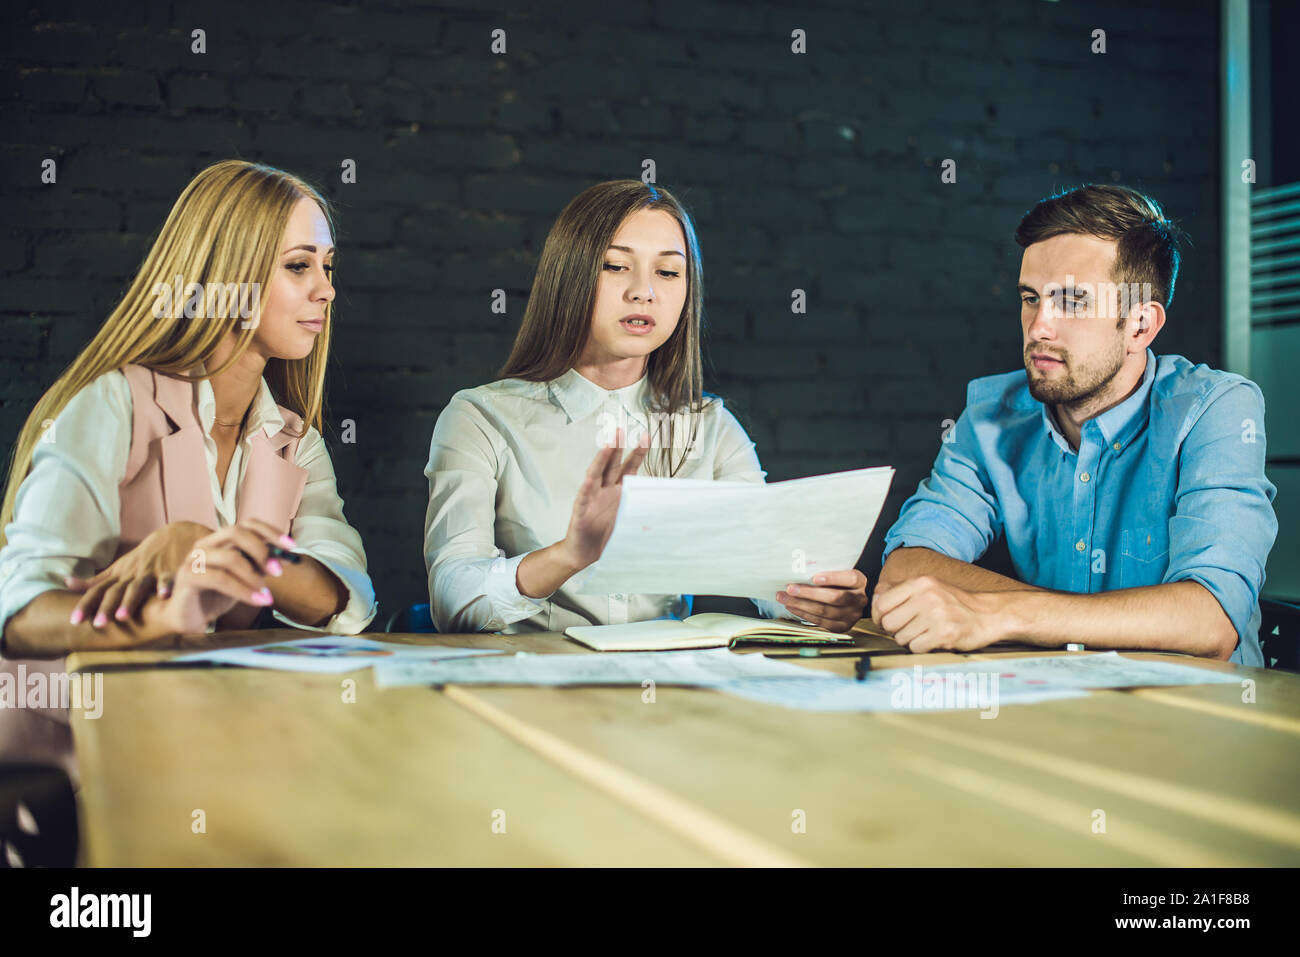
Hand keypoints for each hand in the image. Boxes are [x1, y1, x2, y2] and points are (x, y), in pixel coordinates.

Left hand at [66, 520, 213, 627]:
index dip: (86, 605)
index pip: (98, 591)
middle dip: (106, 607)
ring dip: (130, 601)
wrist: (176, 535)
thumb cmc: (145, 556)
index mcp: (119, 575)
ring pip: (138, 587)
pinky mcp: (171, 569)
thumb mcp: (119, 566)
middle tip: (98, 625)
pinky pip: (168, 578)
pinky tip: (164, 596)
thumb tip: (66, 583)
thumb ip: (95, 579)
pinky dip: (166, 585)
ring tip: (122, 617)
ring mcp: (151, 571)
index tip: (74, 621)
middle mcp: (132, 573)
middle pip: (116, 591)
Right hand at [158, 519, 294, 634]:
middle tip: (278, 572)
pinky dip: (243, 590)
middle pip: (236, 532)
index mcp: (219, 539)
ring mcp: (193, 558)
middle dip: (262, 550)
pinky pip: (219, 578)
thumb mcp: (245, 578)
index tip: (291, 546)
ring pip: (229, 557)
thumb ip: (261, 565)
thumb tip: (286, 556)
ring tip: (266, 595)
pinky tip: (258, 601)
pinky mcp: (187, 576)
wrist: (189, 618)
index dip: (270, 532)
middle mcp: (205, 543)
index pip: (247, 524)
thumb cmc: (216, 595)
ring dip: (253, 576)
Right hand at [559, 428, 649, 570]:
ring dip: (601, 459)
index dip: (637, 452)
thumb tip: (667, 504)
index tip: (645, 436)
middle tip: (621, 429)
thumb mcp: (628, 518)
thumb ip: (642, 509)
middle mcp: (604, 490)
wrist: (584, 552)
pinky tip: (589, 479)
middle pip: (611, 464)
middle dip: (617, 446)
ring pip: (596, 474)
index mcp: (617, 490)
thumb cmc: (604, 533)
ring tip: (607, 445)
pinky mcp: (580, 511)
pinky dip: (586, 488)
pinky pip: (583, 497)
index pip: (628, 466)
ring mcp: (591, 498)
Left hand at [775, 569, 868, 632]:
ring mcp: (852, 615)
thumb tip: (799, 567)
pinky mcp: (842, 626)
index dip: (833, 578)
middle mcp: (859, 599)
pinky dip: (804, 614)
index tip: (814, 577)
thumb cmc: (837, 581)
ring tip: (784, 598)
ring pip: (825, 611)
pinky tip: (792, 607)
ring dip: (801, 604)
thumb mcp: (837, 572)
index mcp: (860, 582)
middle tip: (790, 588)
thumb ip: (825, 570)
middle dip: (809, 593)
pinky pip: (821, 622)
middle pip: (834, 597)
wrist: (848, 599)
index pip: (850, 578)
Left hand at [871, 575, 1005, 652]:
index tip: (888, 620)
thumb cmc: (955, 604)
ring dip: (909, 640)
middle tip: (908, 629)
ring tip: (924, 634)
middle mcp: (927, 597)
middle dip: (894, 630)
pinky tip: (931, 641)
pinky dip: (920, 648)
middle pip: (888, 622)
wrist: (989, 615)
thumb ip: (901, 591)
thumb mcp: (929, 588)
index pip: (882, 603)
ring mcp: (936, 616)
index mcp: (920, 583)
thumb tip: (875, 598)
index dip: (880, 616)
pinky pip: (915, 648)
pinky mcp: (944, 634)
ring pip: (901, 638)